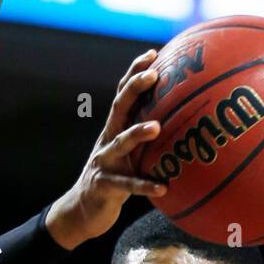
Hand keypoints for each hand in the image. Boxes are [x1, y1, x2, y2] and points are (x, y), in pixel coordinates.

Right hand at [46, 50, 165, 250]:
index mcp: (114, 130)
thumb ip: (145, 140)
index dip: (135, 72)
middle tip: (154, 75)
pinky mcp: (104, 186)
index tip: (154, 53)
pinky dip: (145, 186)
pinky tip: (163, 188)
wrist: (82, 211)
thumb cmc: (114, 180)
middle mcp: (107, 141)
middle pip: (119, 108)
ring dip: (137, 133)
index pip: (123, 94)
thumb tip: (181, 125)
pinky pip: (127, 186)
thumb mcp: (128, 156)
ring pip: (121, 144)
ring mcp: (103, 163)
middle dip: (135, 88)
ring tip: (156, 127)